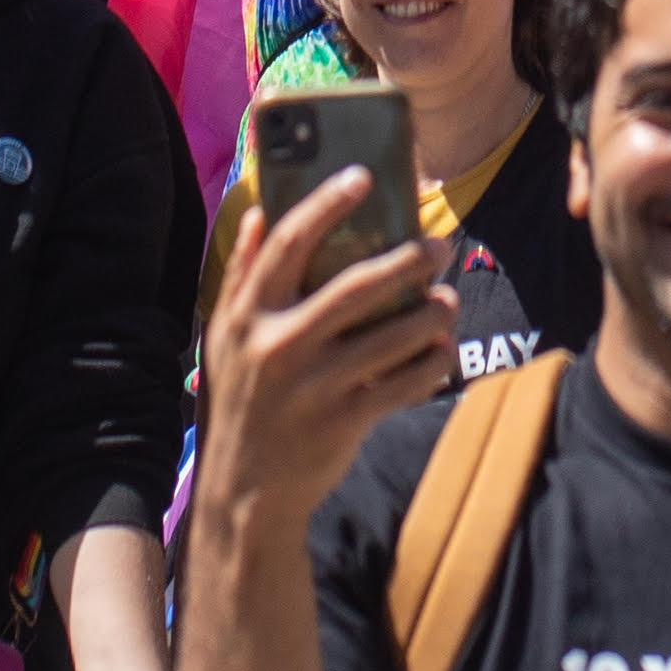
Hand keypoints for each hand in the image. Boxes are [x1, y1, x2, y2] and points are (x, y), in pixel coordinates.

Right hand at [194, 164, 450, 529]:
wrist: (241, 494)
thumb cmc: (238, 402)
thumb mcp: (223, 339)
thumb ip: (242, 276)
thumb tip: (260, 212)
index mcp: (247, 315)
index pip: (290, 242)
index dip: (328, 202)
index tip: (363, 176)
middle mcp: (278, 345)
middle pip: (357, 285)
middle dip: (407, 259)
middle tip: (439, 245)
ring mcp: (313, 386)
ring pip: (392, 335)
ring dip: (432, 313)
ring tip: (447, 301)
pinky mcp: (343, 422)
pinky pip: (403, 384)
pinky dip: (431, 365)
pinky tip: (444, 351)